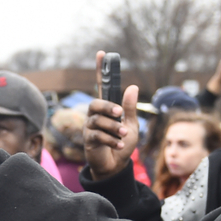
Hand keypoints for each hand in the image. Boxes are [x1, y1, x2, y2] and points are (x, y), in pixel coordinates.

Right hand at [84, 55, 140, 180]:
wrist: (116, 166)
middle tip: (119, 113)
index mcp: (107, 108)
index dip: (101, 70)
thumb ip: (130, 108)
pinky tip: (119, 144)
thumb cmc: (122, 144)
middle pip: (95, 103)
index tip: (103, 53)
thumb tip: (132, 87)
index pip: (102, 86)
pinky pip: (97, 136)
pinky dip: (111, 140)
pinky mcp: (88, 141)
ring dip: (113, 127)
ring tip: (124, 135)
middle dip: (107, 107)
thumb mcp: (131, 125)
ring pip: (97, 120)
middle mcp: (95, 115)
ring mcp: (90, 127)